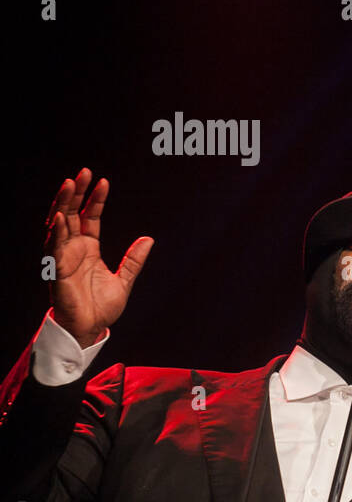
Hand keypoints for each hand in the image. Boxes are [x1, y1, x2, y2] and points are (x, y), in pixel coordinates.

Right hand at [44, 168, 152, 347]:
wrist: (90, 329)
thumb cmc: (101, 308)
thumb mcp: (124, 280)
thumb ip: (134, 260)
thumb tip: (148, 239)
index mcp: (88, 249)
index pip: (89, 217)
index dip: (95, 199)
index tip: (103, 181)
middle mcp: (73, 249)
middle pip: (72, 214)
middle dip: (76, 193)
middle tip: (83, 172)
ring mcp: (63, 258)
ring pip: (59, 225)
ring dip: (63, 204)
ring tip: (68, 183)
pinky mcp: (56, 271)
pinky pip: (54, 248)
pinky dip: (56, 232)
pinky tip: (61, 216)